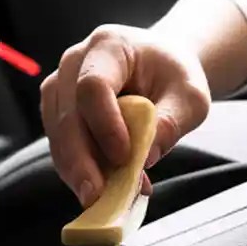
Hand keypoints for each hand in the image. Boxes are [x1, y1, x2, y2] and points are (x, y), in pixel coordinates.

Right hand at [41, 24, 211, 206]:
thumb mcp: (190, 96)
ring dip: (76, 170)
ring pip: (57, 133)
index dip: (104, 124)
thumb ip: (172, 121)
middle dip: (80, 159)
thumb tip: (146, 156)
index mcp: (108, 46)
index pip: (93, 85)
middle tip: (95, 195)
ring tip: (100, 200)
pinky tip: (101, 189)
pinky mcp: (56, 111)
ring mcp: (60, 86)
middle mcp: (74, 61)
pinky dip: (78, 170)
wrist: (159, 68)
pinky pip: (60, 145)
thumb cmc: (173, 77)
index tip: (123, 157)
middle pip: (67, 113)